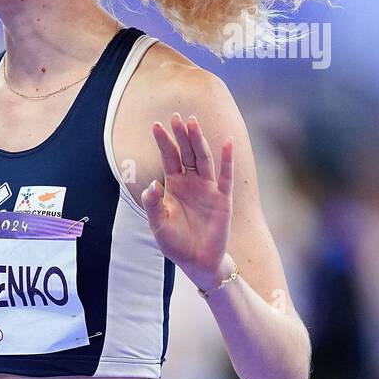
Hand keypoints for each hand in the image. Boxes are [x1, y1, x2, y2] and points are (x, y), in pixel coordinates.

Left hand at [140, 112, 233, 288]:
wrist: (197, 261)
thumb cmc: (176, 242)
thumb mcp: (158, 224)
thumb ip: (153, 204)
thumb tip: (151, 184)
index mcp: (174, 185)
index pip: (169, 158)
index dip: (164, 142)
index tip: (156, 125)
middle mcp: (191, 182)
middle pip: (187, 153)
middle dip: (181, 135)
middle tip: (175, 116)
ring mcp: (208, 189)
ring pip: (204, 159)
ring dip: (198, 141)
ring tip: (192, 123)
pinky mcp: (222, 199)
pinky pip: (225, 176)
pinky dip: (226, 160)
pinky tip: (227, 143)